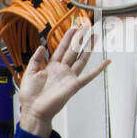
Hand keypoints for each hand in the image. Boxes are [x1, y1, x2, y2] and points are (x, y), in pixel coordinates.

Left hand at [16, 22, 107, 137]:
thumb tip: (42, 47)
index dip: (68, 38)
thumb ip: (35, 59)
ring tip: (95, 36)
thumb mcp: (29, 73)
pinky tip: (107, 62)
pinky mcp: (74, 85)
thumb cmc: (30, 96)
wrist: (33, 110)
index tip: (73, 28)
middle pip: (74, 50)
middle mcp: (62, 70)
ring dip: (88, 47)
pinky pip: (89, 76)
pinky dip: (98, 69)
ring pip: (81, 59)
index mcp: (51, 67)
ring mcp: (69, 77)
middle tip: (86, 27)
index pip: (62, 48)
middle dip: (80, 38)